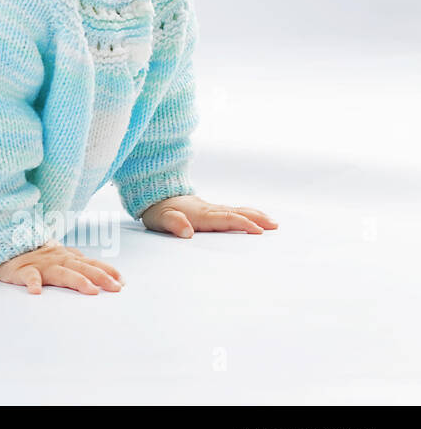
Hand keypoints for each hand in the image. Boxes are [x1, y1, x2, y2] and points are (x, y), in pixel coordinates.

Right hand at [0, 240, 122, 294]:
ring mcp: (41, 264)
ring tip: (91, 290)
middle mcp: (58, 259)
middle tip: (116, 288)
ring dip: (77, 280)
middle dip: (100, 277)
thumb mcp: (62, 258)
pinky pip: (28, 276)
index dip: (107, 271)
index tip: (122, 282)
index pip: (91, 263)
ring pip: (61, 272)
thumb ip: (80, 265)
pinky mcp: (22, 270)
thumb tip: (109, 278)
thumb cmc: (39, 257)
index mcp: (68, 257)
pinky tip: (36, 291)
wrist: (7, 245)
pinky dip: (33, 282)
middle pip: (82, 268)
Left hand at [140, 194, 278, 237]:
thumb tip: (187, 232)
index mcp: (200, 214)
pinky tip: (252, 218)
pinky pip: (231, 212)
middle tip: (275, 225)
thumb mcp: (159, 219)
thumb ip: (173, 223)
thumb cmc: (157, 210)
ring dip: (255, 215)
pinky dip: (246, 214)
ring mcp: (210, 208)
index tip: (258, 230)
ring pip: (236, 211)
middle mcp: (209, 210)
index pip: (225, 218)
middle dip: (257, 218)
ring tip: (272, 222)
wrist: (153, 196)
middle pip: (236, 212)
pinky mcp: (209, 210)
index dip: (242, 224)